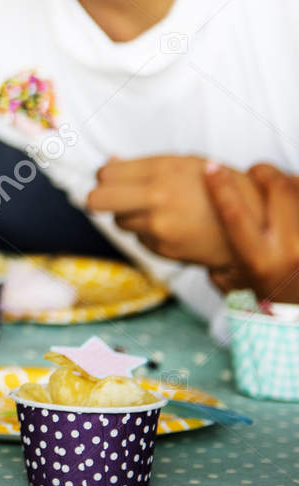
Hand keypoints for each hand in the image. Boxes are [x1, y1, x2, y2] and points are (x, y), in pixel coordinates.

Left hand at [87, 155, 234, 267]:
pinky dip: (148, 233)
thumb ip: (142, 165)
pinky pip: (140, 239)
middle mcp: (157, 199)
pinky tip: (173, 226)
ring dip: (130, 216)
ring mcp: (159, 228)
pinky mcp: (164, 250)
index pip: (104, 175)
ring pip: (119, 222)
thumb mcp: (183, 163)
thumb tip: (107, 163)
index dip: (107, 177)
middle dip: (99, 199)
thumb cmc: (216, 187)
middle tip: (111, 199)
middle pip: (96, 201)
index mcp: (161, 171)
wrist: (254, 224)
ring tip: (159, 210)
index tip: (116, 180)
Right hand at [206, 162, 298, 302]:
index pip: (234, 213)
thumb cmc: (263, 301)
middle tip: (254, 171)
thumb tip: (197, 220)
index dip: (219, 185)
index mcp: (259, 260)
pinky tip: (294, 193)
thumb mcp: (230, 282)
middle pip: (279, 188)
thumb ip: (215, 254)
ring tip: (277, 183)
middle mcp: (290, 249)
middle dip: (263, 171)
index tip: (210, 167)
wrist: (295, 318)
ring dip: (288, 180)